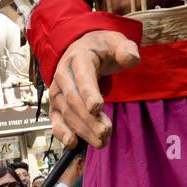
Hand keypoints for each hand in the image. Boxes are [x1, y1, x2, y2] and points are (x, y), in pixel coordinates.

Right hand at [48, 30, 140, 148]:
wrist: (83, 48)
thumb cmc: (102, 48)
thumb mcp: (117, 42)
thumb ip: (126, 49)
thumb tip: (131, 57)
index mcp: (79, 58)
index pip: (83, 77)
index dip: (89, 93)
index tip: (97, 108)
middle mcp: (63, 74)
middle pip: (74, 99)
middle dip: (89, 118)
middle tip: (106, 132)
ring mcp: (57, 90)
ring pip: (66, 113)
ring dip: (82, 129)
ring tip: (101, 141)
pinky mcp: (56, 104)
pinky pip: (56, 119)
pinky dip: (61, 132)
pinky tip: (72, 143)